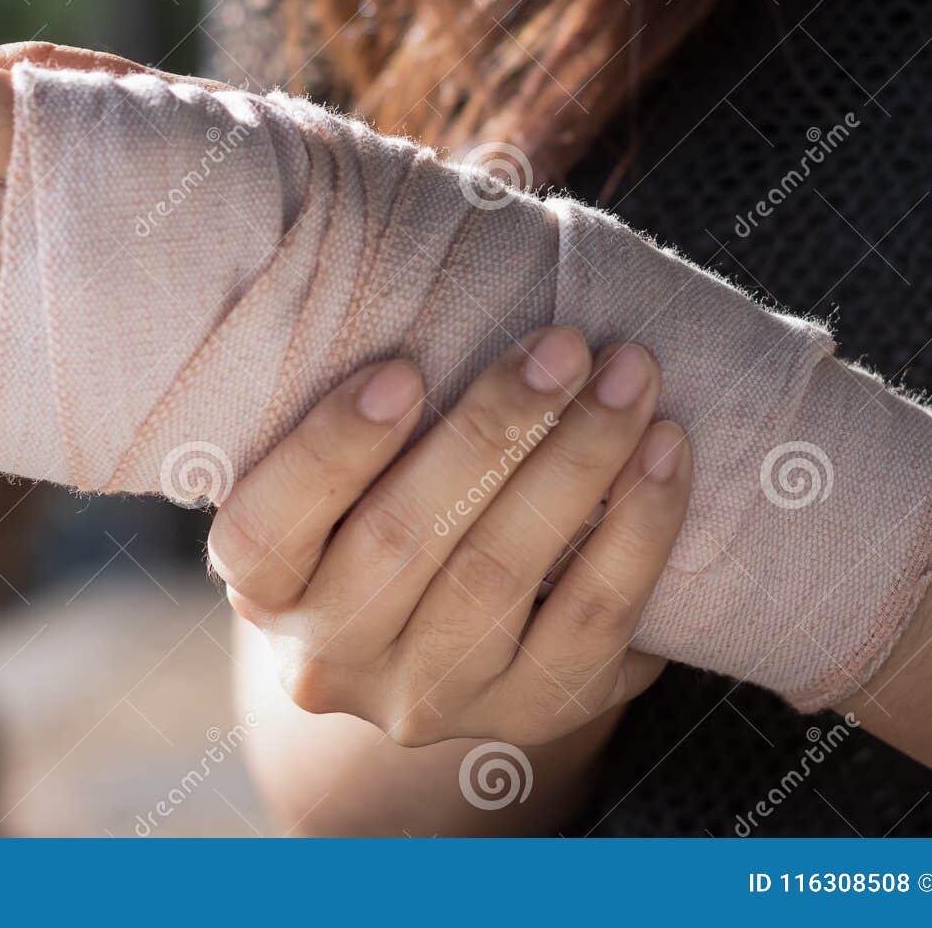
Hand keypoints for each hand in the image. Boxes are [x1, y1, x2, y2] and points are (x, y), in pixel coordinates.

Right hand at [210, 329, 691, 747]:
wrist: (450, 625)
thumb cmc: (390, 490)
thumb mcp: (347, 458)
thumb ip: (360, 383)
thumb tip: (413, 213)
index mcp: (263, 588)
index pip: (265, 532)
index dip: (332, 451)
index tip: (403, 368)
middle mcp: (329, 659)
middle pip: (401, 543)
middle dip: (491, 431)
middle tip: (564, 342)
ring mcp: (428, 699)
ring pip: (501, 580)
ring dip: (578, 463)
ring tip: (630, 375)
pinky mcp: (526, 717)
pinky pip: (592, 625)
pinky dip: (638, 529)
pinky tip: (668, 450)